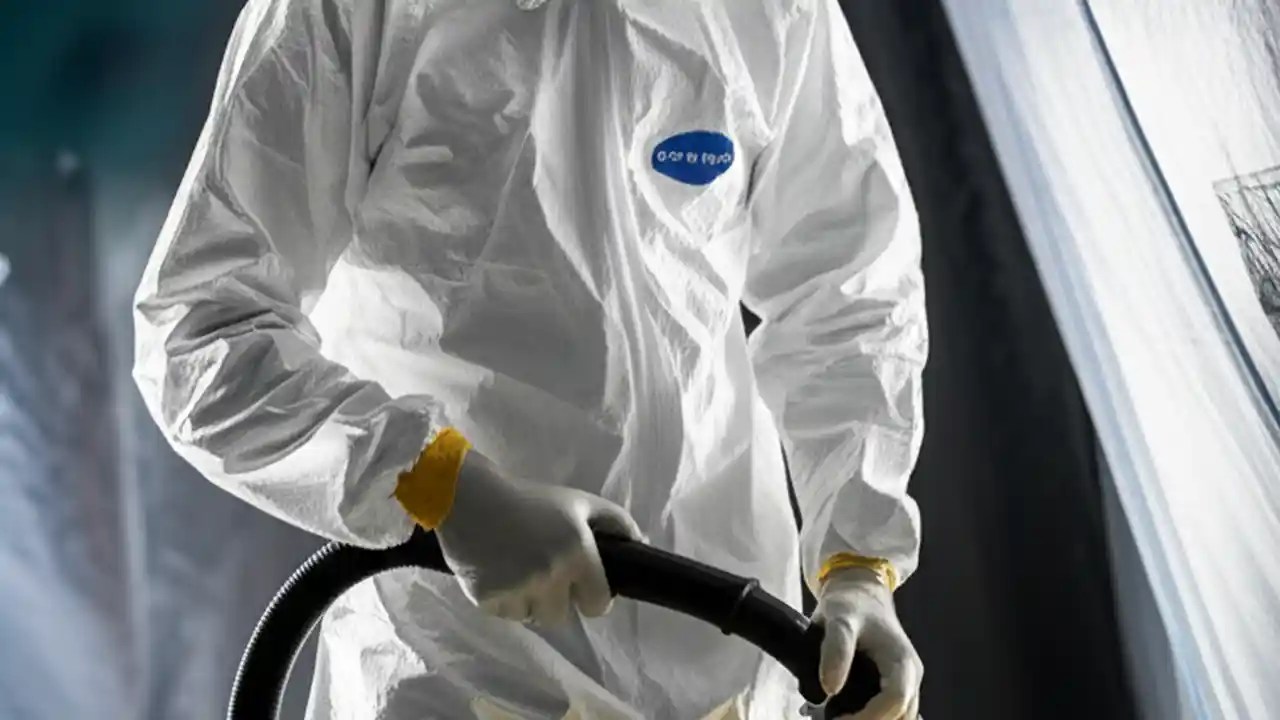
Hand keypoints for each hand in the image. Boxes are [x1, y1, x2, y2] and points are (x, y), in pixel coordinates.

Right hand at [435, 451, 644, 625]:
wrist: (470, 498)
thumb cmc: (530, 499)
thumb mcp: (578, 501)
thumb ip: (615, 521)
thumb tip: (640, 544)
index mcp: (578, 554)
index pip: (599, 604)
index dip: (592, 596)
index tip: (581, 584)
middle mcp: (550, 576)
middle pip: (562, 617)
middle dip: (556, 601)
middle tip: (543, 574)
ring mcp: (518, 590)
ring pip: (533, 618)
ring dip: (529, 602)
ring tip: (517, 571)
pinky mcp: (487, 600)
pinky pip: (505, 615)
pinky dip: (503, 600)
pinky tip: (496, 572)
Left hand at [814, 569, 922, 719]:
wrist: (858, 590)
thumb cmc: (850, 602)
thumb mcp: (838, 619)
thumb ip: (835, 650)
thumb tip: (830, 689)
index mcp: (902, 661)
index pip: (895, 701)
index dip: (868, 717)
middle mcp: (910, 675)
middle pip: (901, 715)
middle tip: (833, 719)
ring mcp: (906, 681)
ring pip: (899, 716)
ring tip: (837, 715)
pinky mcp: (896, 684)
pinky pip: (892, 710)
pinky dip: (873, 716)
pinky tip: (846, 713)